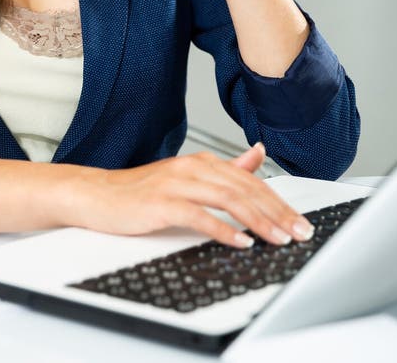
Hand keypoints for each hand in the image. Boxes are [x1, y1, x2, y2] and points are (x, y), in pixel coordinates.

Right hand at [73, 145, 314, 246]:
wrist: (97, 194)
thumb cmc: (141, 190)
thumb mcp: (188, 175)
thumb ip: (226, 167)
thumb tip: (258, 154)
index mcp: (202, 162)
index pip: (250, 181)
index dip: (278, 201)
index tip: (299, 221)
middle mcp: (193, 168)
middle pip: (244, 189)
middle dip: (276, 213)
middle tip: (299, 232)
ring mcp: (177, 184)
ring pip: (228, 200)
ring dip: (257, 221)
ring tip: (278, 238)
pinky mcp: (162, 203)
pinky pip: (199, 215)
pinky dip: (223, 229)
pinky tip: (240, 241)